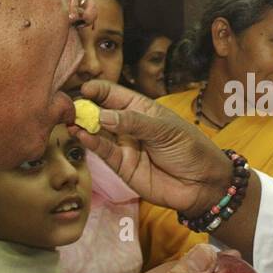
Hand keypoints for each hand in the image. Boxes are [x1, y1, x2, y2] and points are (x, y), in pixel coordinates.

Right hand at [72, 79, 233, 216]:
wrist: (202, 183)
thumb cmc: (190, 149)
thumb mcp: (165, 129)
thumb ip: (133, 122)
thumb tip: (102, 115)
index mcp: (141, 108)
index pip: (113, 94)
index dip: (97, 90)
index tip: (84, 89)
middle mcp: (128, 125)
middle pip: (100, 111)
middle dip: (84, 107)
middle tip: (69, 106)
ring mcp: (123, 145)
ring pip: (97, 132)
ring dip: (83, 125)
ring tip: (71, 120)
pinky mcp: (121, 166)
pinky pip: (103, 152)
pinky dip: (90, 143)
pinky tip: (81, 135)